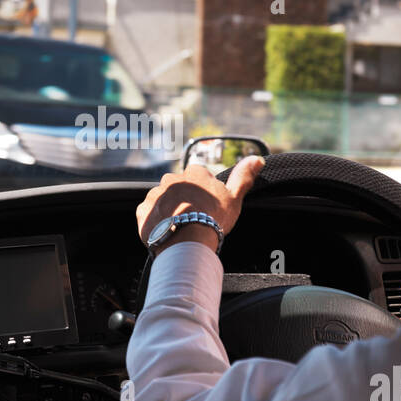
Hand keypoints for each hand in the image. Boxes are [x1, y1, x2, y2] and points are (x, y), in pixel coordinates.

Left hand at [136, 157, 264, 252]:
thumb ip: (243, 176)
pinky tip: (166, 232)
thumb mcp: (234, 197)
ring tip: (179, 228)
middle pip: (180, 189)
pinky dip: (156, 221)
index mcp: (194, 173)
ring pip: (163, 200)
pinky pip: (149, 213)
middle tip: (194, 219)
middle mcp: (172, 178)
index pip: (199, 179)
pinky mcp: (143, 210)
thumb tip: (257, 159)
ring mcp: (155, 193)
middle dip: (185, 201)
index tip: (208, 208)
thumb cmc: (213, 219)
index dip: (205, 195)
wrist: (187, 241)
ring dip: (169, 210)